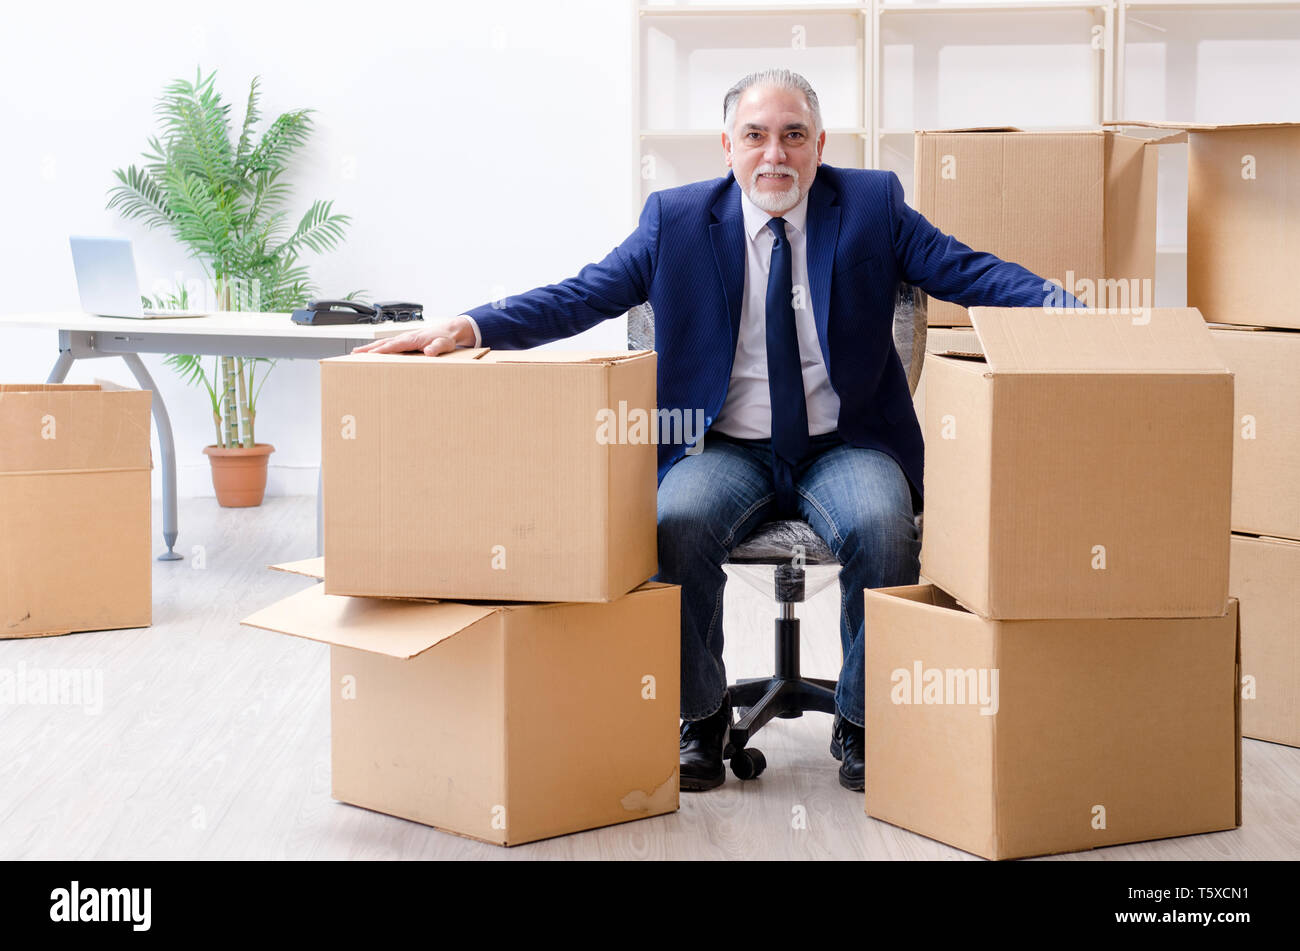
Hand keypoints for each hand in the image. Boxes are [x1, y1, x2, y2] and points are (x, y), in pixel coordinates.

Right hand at [351, 316, 474, 355]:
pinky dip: (379, 347)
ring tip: (356, 352)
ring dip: (370, 347)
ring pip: (384, 342)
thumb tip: (429, 351)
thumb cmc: (446, 338)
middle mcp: (406, 337)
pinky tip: (373, 352)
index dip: (380, 350)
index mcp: (412, 338)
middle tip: (354, 353)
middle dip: (368, 348)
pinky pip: (389, 344)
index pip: (393, 345)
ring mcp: (405, 338)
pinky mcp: (406, 341)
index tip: (369, 355)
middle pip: (383, 342)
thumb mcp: (444, 344)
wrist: (449, 330)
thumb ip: (436, 348)